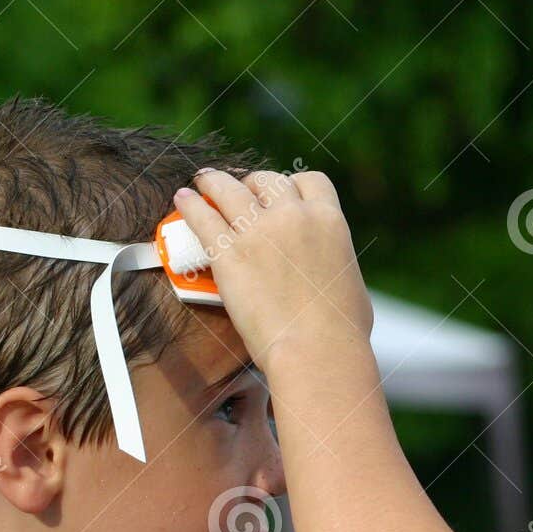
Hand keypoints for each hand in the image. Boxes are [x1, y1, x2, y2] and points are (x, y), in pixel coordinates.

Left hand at [174, 170, 372, 372]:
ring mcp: (258, 232)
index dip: (292, 185)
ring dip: (214, 182)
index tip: (282, 194)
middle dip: (253, 184)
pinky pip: (202, 217)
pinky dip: (190, 205)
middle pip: (267, 181)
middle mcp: (293, 216)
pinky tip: (183, 200)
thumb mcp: (350, 281)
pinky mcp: (228, 253)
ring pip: (229, 189)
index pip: (308, 181)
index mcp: (328, 220)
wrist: (317, 350)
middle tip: (241, 194)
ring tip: (204, 180)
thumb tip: (329, 267)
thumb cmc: (341, 330)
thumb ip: (334, 260)